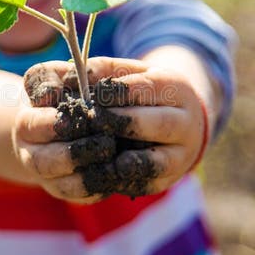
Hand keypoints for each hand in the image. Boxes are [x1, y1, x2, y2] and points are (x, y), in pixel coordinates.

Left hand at [13, 53, 211, 200]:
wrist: (180, 122)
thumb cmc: (144, 94)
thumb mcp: (130, 73)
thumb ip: (102, 70)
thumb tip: (69, 76)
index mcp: (176, 89)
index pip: (147, 89)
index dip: (116, 92)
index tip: (91, 95)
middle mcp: (186, 122)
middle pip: (158, 124)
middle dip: (122, 122)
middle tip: (92, 120)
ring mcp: (181, 154)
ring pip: (156, 160)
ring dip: (125, 160)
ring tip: (98, 152)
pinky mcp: (170, 178)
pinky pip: (147, 183)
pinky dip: (124, 181)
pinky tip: (102, 173)